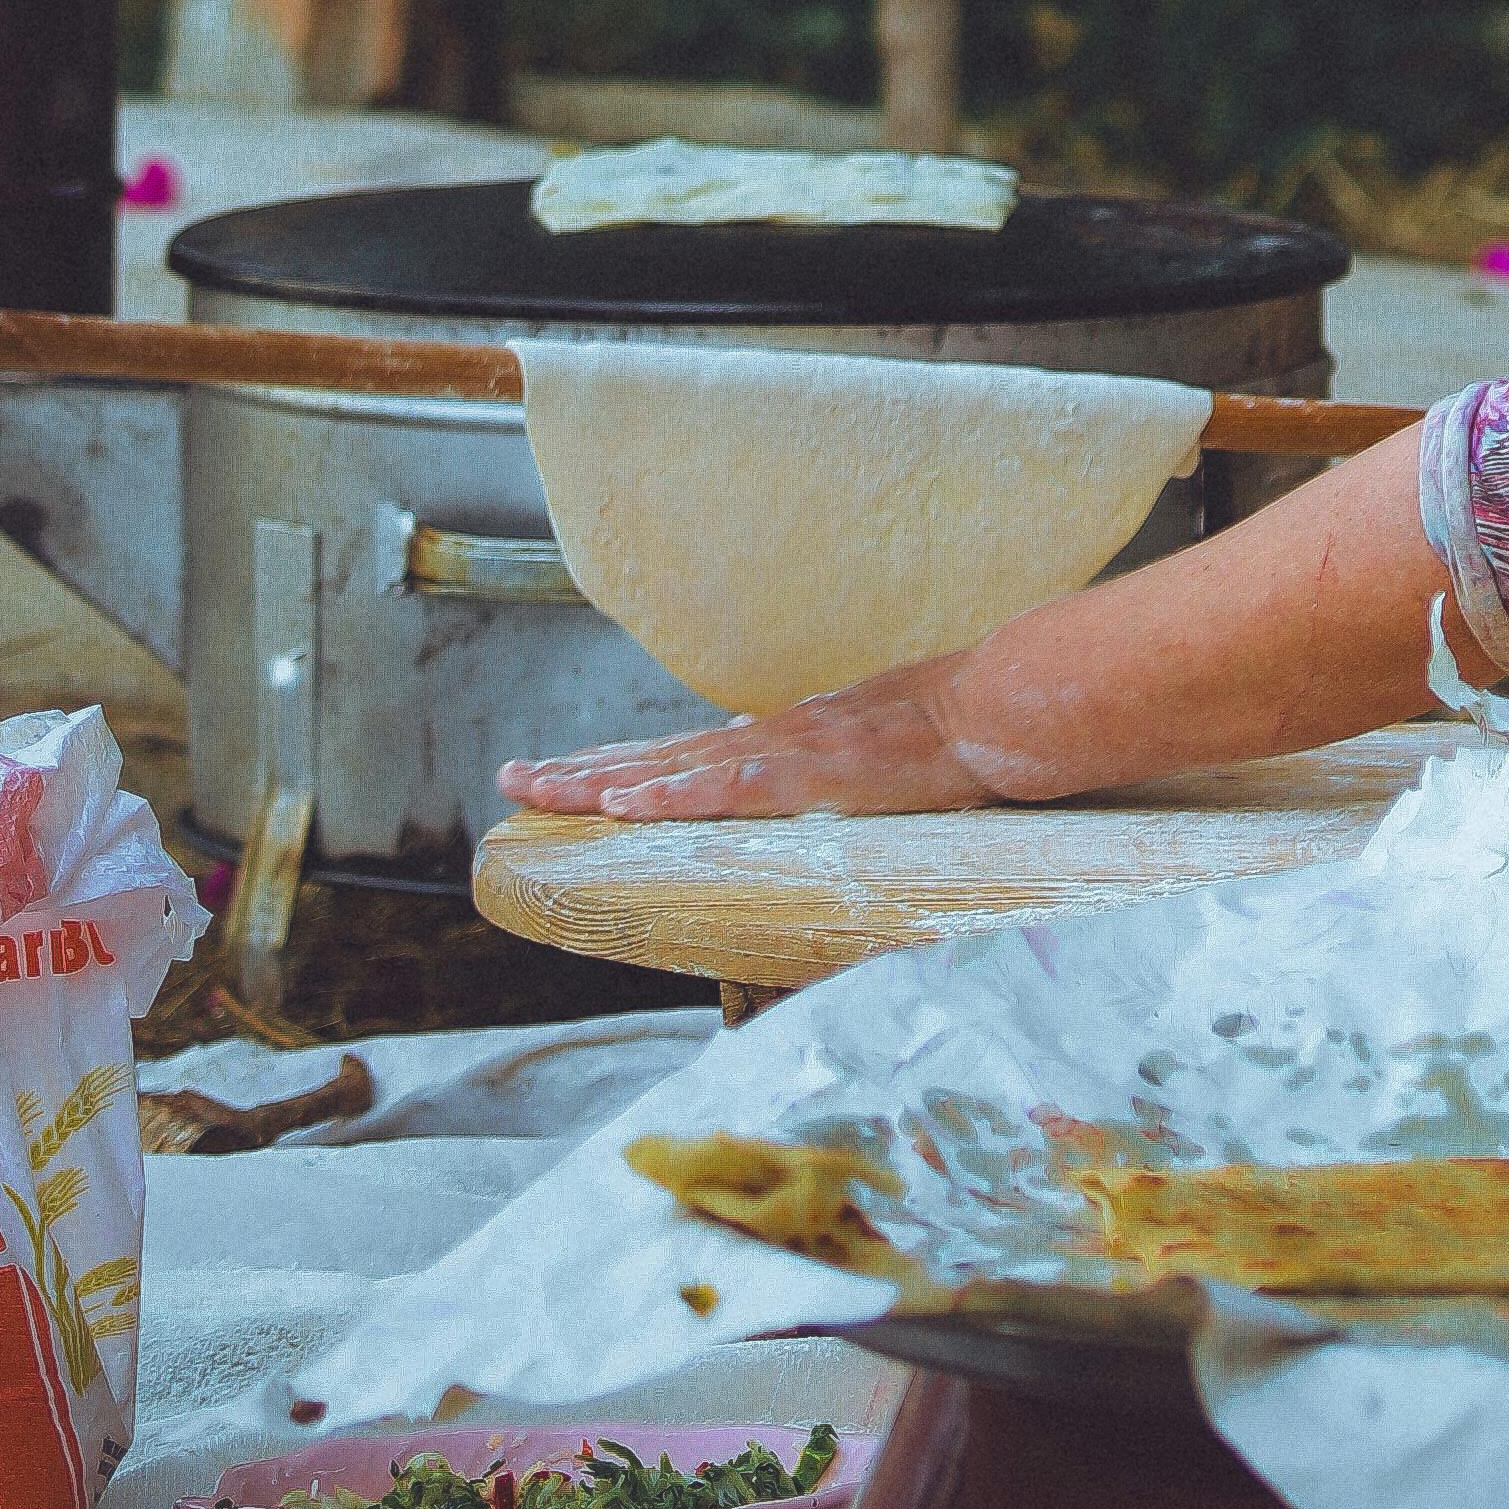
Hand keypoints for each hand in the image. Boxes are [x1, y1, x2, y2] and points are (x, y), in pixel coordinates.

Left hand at [497, 660, 993, 824]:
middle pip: (658, 755)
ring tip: (543, 790)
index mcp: (779, 738)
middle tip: (510, 779)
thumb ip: (799, 753)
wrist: (997, 704)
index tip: (557, 771)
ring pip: (677, 769)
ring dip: (606, 781)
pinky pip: (732, 789)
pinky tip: (630, 804)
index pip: (679, 752)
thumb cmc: (943, 728)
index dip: (616, 762)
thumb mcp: (860, 743)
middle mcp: (769, 738)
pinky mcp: (817, 774)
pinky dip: (676, 796)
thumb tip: (745, 751)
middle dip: (582, 769)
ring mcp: (789, 752)